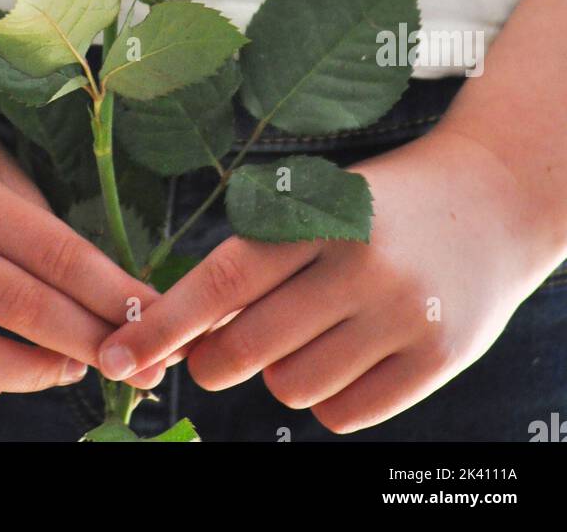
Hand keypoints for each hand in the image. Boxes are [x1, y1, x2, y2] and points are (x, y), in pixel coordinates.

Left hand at [99, 124, 538, 431]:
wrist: (492, 198)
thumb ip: (260, 261)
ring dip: (280, 375)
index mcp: (320, 215)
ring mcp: (402, 314)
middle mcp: (361, 265)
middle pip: (249, 347)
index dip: (166, 323)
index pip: (224, 280)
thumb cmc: (381, 204)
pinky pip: (345, 413)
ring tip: (307, 336)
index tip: (119, 355)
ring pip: (292, 387)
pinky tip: (346, 356)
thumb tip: (184, 332)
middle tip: (213, 354)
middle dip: (212, 361)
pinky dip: (329, 398)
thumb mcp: (320, 204)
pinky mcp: (436, 358)